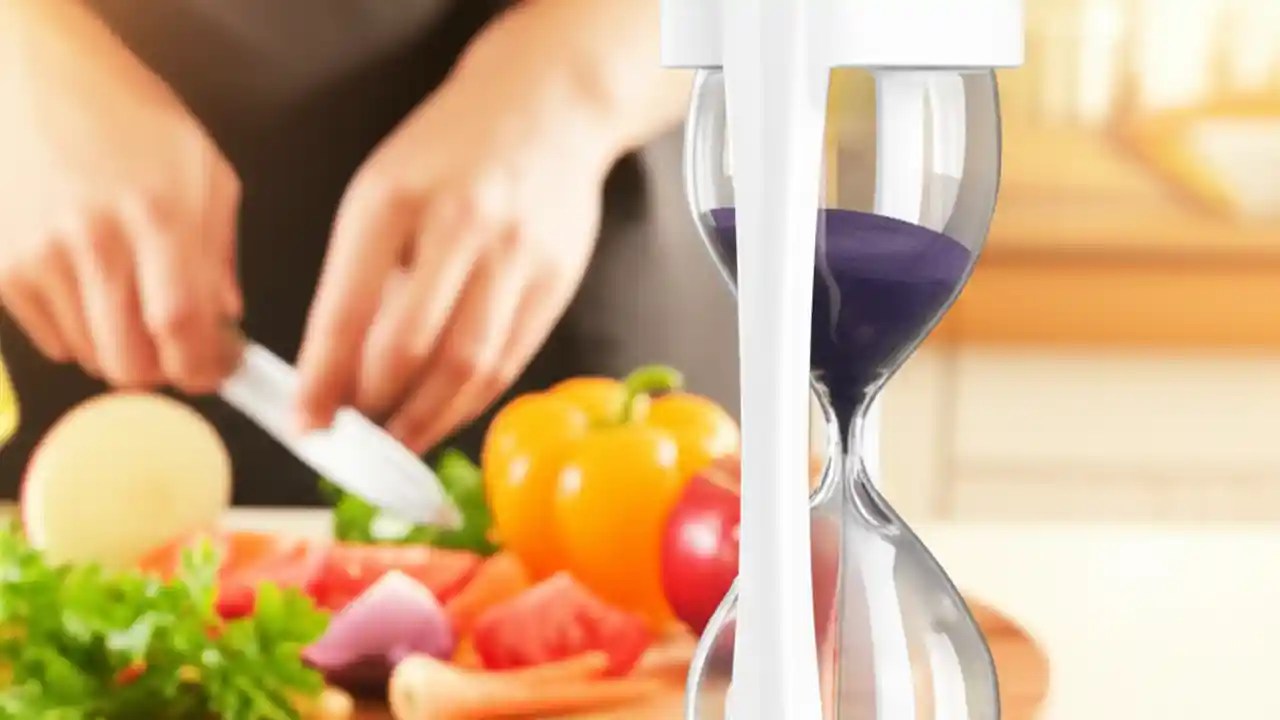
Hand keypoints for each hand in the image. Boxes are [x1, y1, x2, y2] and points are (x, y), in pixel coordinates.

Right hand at [0, 2, 240, 392]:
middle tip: (184, 350)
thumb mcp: (205, 172)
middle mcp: (93, 241)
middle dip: (166, 371)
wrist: (37, 79)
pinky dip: (85, 334)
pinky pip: (53, 339)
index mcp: (156, 214)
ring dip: (126, 351)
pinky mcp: (4, 269)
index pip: (179, 324)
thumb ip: (221, 251)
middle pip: (129, 361)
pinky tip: (99, 292)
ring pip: (91, 357)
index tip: (219, 370)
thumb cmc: (128, 119)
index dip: (203, 366)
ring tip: (141, 309)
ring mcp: (39, 258)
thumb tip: (227, 317)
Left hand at [297, 56, 617, 452]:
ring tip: (397, 442)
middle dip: (374, 407)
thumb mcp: (385, 189)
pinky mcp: (555, 282)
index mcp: (395, 198)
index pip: (349, 309)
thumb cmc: (451, 152)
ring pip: (468, 367)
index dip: (324, 379)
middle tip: (352, 437)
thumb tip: (344, 367)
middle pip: (411, 348)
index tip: (306, 422)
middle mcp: (461, 227)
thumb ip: (364, 271)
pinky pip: (509, 361)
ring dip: (427, 419)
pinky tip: (446, 414)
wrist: (549, 105)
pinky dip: (472, 401)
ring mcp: (516, 257)